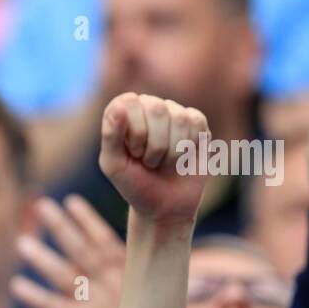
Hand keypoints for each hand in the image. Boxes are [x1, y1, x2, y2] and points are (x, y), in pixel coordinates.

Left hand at [10, 194, 125, 307]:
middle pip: (82, 250)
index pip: (107, 242)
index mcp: (131, 278)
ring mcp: (98, 306)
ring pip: (64, 276)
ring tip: (21, 245)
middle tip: (40, 205)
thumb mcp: (141, 306)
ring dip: (42, 258)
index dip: (88, 221)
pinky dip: (34, 296)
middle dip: (61, 227)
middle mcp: (114, 287)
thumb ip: (126, 283)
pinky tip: (16, 285)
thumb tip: (110, 260)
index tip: (72, 202)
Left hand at [98, 93, 209, 228]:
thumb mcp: (113, 165)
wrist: (164, 205)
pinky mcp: (197, 123)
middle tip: (149, 161)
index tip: (133, 153)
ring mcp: (174, 113)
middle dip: (154, 144)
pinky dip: (190, 146)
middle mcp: (148, 106)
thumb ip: (110, 135)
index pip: (130, 102)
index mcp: (124, 112)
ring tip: (164, 162)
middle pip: (157, 108)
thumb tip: (118, 105)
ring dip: (172, 150)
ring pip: (180, 118)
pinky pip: (197, 122)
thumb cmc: (134, 184)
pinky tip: (183, 157)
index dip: (134, 132)